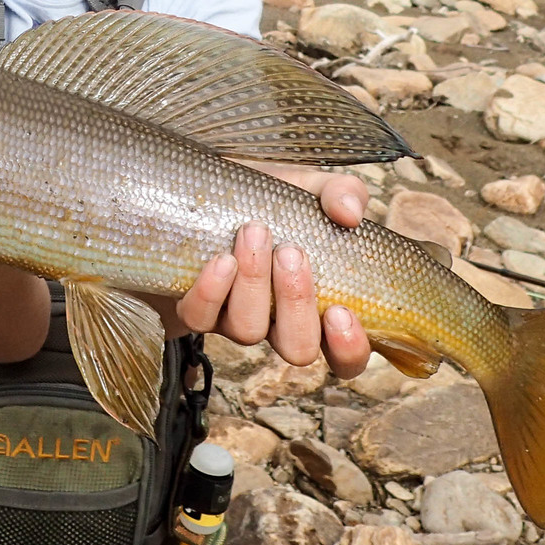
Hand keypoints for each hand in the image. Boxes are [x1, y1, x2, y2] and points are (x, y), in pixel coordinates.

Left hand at [176, 171, 371, 379]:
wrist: (204, 190)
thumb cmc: (268, 199)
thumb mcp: (310, 188)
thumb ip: (342, 193)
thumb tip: (349, 213)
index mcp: (315, 303)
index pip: (345, 356)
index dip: (348, 348)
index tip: (341, 311)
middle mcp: (276, 322)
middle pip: (297, 348)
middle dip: (297, 303)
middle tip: (292, 252)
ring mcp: (234, 320)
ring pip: (249, 331)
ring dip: (255, 283)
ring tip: (254, 231)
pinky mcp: (195, 309)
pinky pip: (201, 318)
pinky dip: (212, 292)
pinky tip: (221, 259)